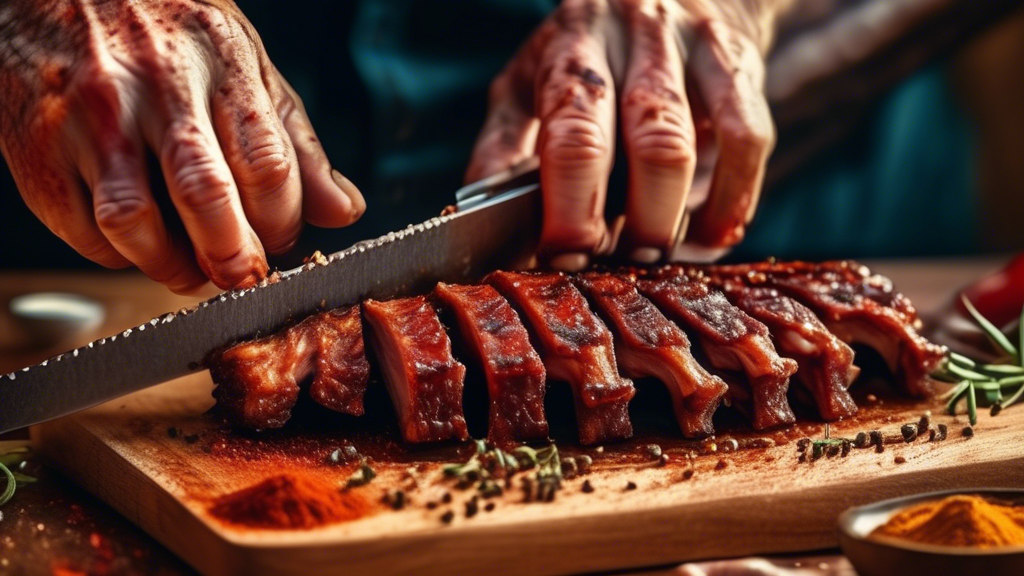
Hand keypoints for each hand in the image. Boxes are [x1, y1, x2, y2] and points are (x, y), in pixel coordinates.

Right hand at [0, 0, 364, 291]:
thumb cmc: (166, 31)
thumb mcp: (245, 65)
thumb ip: (295, 143)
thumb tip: (344, 212)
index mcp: (220, 62)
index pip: (267, 165)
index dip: (283, 223)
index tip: (281, 241)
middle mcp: (153, 85)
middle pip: (204, 195)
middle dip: (233, 257)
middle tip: (242, 275)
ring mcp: (87, 115)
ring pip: (134, 222)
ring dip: (171, 268)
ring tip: (190, 270)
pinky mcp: (36, 147)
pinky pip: (82, 229)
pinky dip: (117, 255)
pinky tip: (140, 243)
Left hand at [467, 0, 786, 268]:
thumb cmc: (589, 53)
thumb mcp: (531, 82)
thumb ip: (505, 142)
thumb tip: (474, 215)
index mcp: (571, 45)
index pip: (572, 131)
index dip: (571, 204)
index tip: (565, 255)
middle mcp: (633, 36)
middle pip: (642, 140)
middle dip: (631, 219)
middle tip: (616, 262)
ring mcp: (690, 46)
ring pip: (690, 143)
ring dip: (671, 215)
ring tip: (654, 254)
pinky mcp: (738, 63)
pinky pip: (748, 137)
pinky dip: (734, 197)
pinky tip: (716, 235)